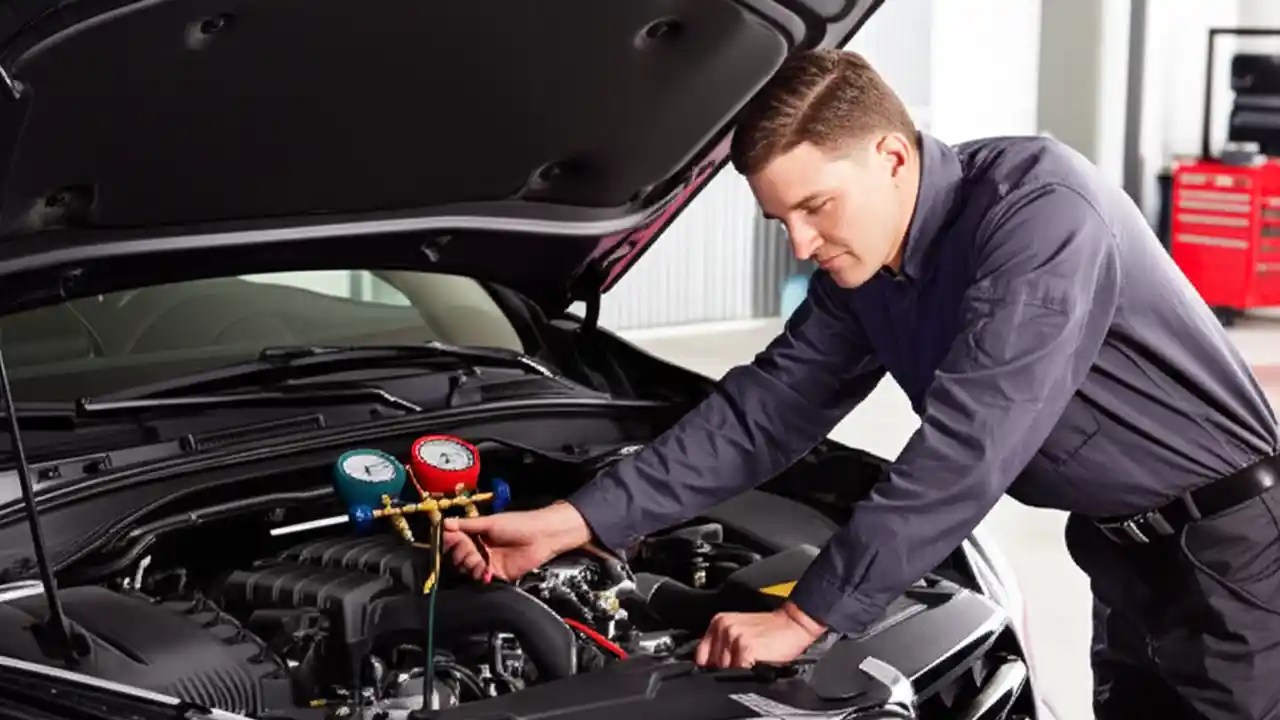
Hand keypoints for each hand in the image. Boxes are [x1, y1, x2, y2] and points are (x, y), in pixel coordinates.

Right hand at [442, 501, 591, 581]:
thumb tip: (446, 524)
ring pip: (469, 569)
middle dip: (461, 554)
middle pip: (460, 557)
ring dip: (470, 565)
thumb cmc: (520, 524)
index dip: (452, 541)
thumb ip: (468, 525)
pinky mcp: (498, 575)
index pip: (457, 540)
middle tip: (469, 550)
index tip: (449, 541)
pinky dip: (480, 576)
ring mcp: (489, 562)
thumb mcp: (491, 522)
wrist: (542, 536)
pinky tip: (483, 570)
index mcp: (478, 534)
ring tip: (478, 560)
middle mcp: (482, 549)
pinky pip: (482, 579)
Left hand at [694, 601, 826, 668]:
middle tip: (742, 663)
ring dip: (737, 672)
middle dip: (726, 668)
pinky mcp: (746, 649)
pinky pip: (739, 672)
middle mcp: (724, 628)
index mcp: (719, 622)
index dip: (710, 666)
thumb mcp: (739, 630)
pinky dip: (748, 674)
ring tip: (750, 663)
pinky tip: (757, 665)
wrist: (793, 624)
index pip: (701, 654)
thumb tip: (709, 666)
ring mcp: (734, 638)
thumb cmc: (770, 630)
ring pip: (725, 670)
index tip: (721, 668)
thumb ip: (722, 644)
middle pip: (713, 664)